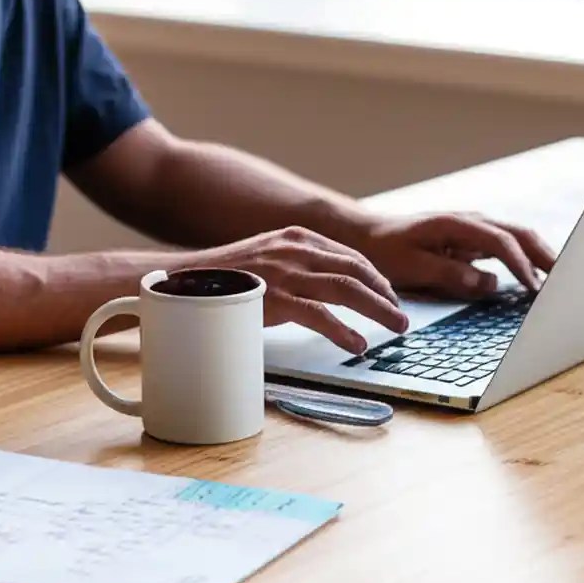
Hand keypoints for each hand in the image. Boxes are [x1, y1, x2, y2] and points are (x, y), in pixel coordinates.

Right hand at [189, 226, 408, 352]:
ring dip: (378, 310)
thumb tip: (323, 286)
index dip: (375, 277)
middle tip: (400, 315)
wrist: (183, 280)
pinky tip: (357, 344)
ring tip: (395, 328)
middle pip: (357, 270)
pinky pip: (321, 315)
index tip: (388, 295)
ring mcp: (286, 273)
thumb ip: (295, 265)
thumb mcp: (266, 258)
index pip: (350, 255)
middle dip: (385, 294)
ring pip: (348, 289)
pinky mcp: (276, 298)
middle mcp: (296, 250)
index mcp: (297, 238)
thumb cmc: (224, 277)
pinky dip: (344, 331)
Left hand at [349, 213, 556, 298]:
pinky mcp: (474, 240)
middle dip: (546, 256)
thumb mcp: (412, 266)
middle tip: (569, 282)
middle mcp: (472, 221)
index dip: (521, 265)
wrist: (369, 235)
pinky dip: (527, 259)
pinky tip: (538, 279)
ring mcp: (475, 229)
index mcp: (457, 224)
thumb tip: (491, 284)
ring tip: (563, 282)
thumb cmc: (387, 251)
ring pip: (519, 238)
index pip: (501, 242)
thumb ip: (450, 274)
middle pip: (521, 234)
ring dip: (542, 256)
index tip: (535, 289)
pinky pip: (508, 247)